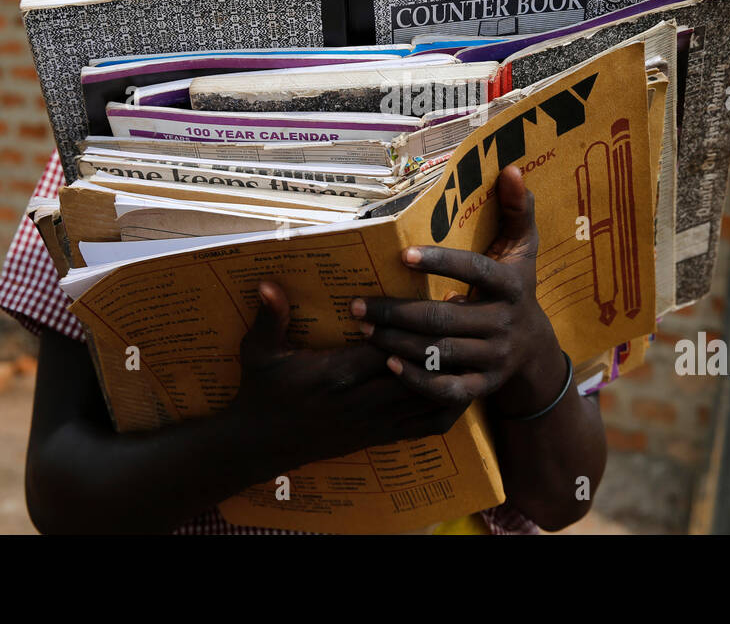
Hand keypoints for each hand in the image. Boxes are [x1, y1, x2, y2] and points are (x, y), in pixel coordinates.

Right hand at [230, 280, 464, 475]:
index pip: (387, 348)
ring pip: (429, 400)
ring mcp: (375, 423)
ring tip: (471, 340)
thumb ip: (269, 318)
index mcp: (336, 375)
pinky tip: (461, 384)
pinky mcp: (380, 438)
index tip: (437, 297)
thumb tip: (267, 284)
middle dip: (442, 342)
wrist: (261, 444)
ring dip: (452, 372)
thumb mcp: (258, 352)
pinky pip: (427, 428)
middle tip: (466, 311)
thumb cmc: (261, 391)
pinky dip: (450, 408)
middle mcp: (362, 401)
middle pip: (417, 372)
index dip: (413, 326)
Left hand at [351, 165, 568, 418]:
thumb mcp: (523, 248)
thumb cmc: (517, 287)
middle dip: (396, 312)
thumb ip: (517, 209)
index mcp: (512, 285)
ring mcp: (495, 358)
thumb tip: (512, 168)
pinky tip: (389, 363)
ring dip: (397, 342)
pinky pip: (448, 390)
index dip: (440, 262)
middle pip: (444, 318)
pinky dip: (418, 380)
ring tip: (363, 327)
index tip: (402, 254)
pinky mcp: (484, 386)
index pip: (474, 271)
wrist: (535, 350)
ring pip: (439, 353)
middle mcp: (505, 323)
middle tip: (357, 303)